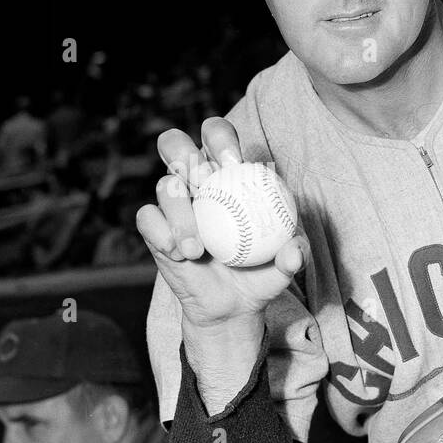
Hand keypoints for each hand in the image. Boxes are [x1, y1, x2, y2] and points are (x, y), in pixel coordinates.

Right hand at [135, 117, 308, 329]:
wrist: (233, 306)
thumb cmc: (262, 273)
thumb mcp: (285, 266)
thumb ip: (293, 255)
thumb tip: (294, 252)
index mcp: (227, 174)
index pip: (217, 137)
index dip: (221, 138)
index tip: (235, 162)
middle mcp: (194, 182)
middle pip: (175, 144)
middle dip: (183, 152)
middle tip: (203, 181)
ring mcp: (172, 204)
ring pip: (163, 186)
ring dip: (179, 212)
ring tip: (196, 248)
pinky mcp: (155, 228)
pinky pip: (148, 219)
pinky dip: (162, 233)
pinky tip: (179, 254)